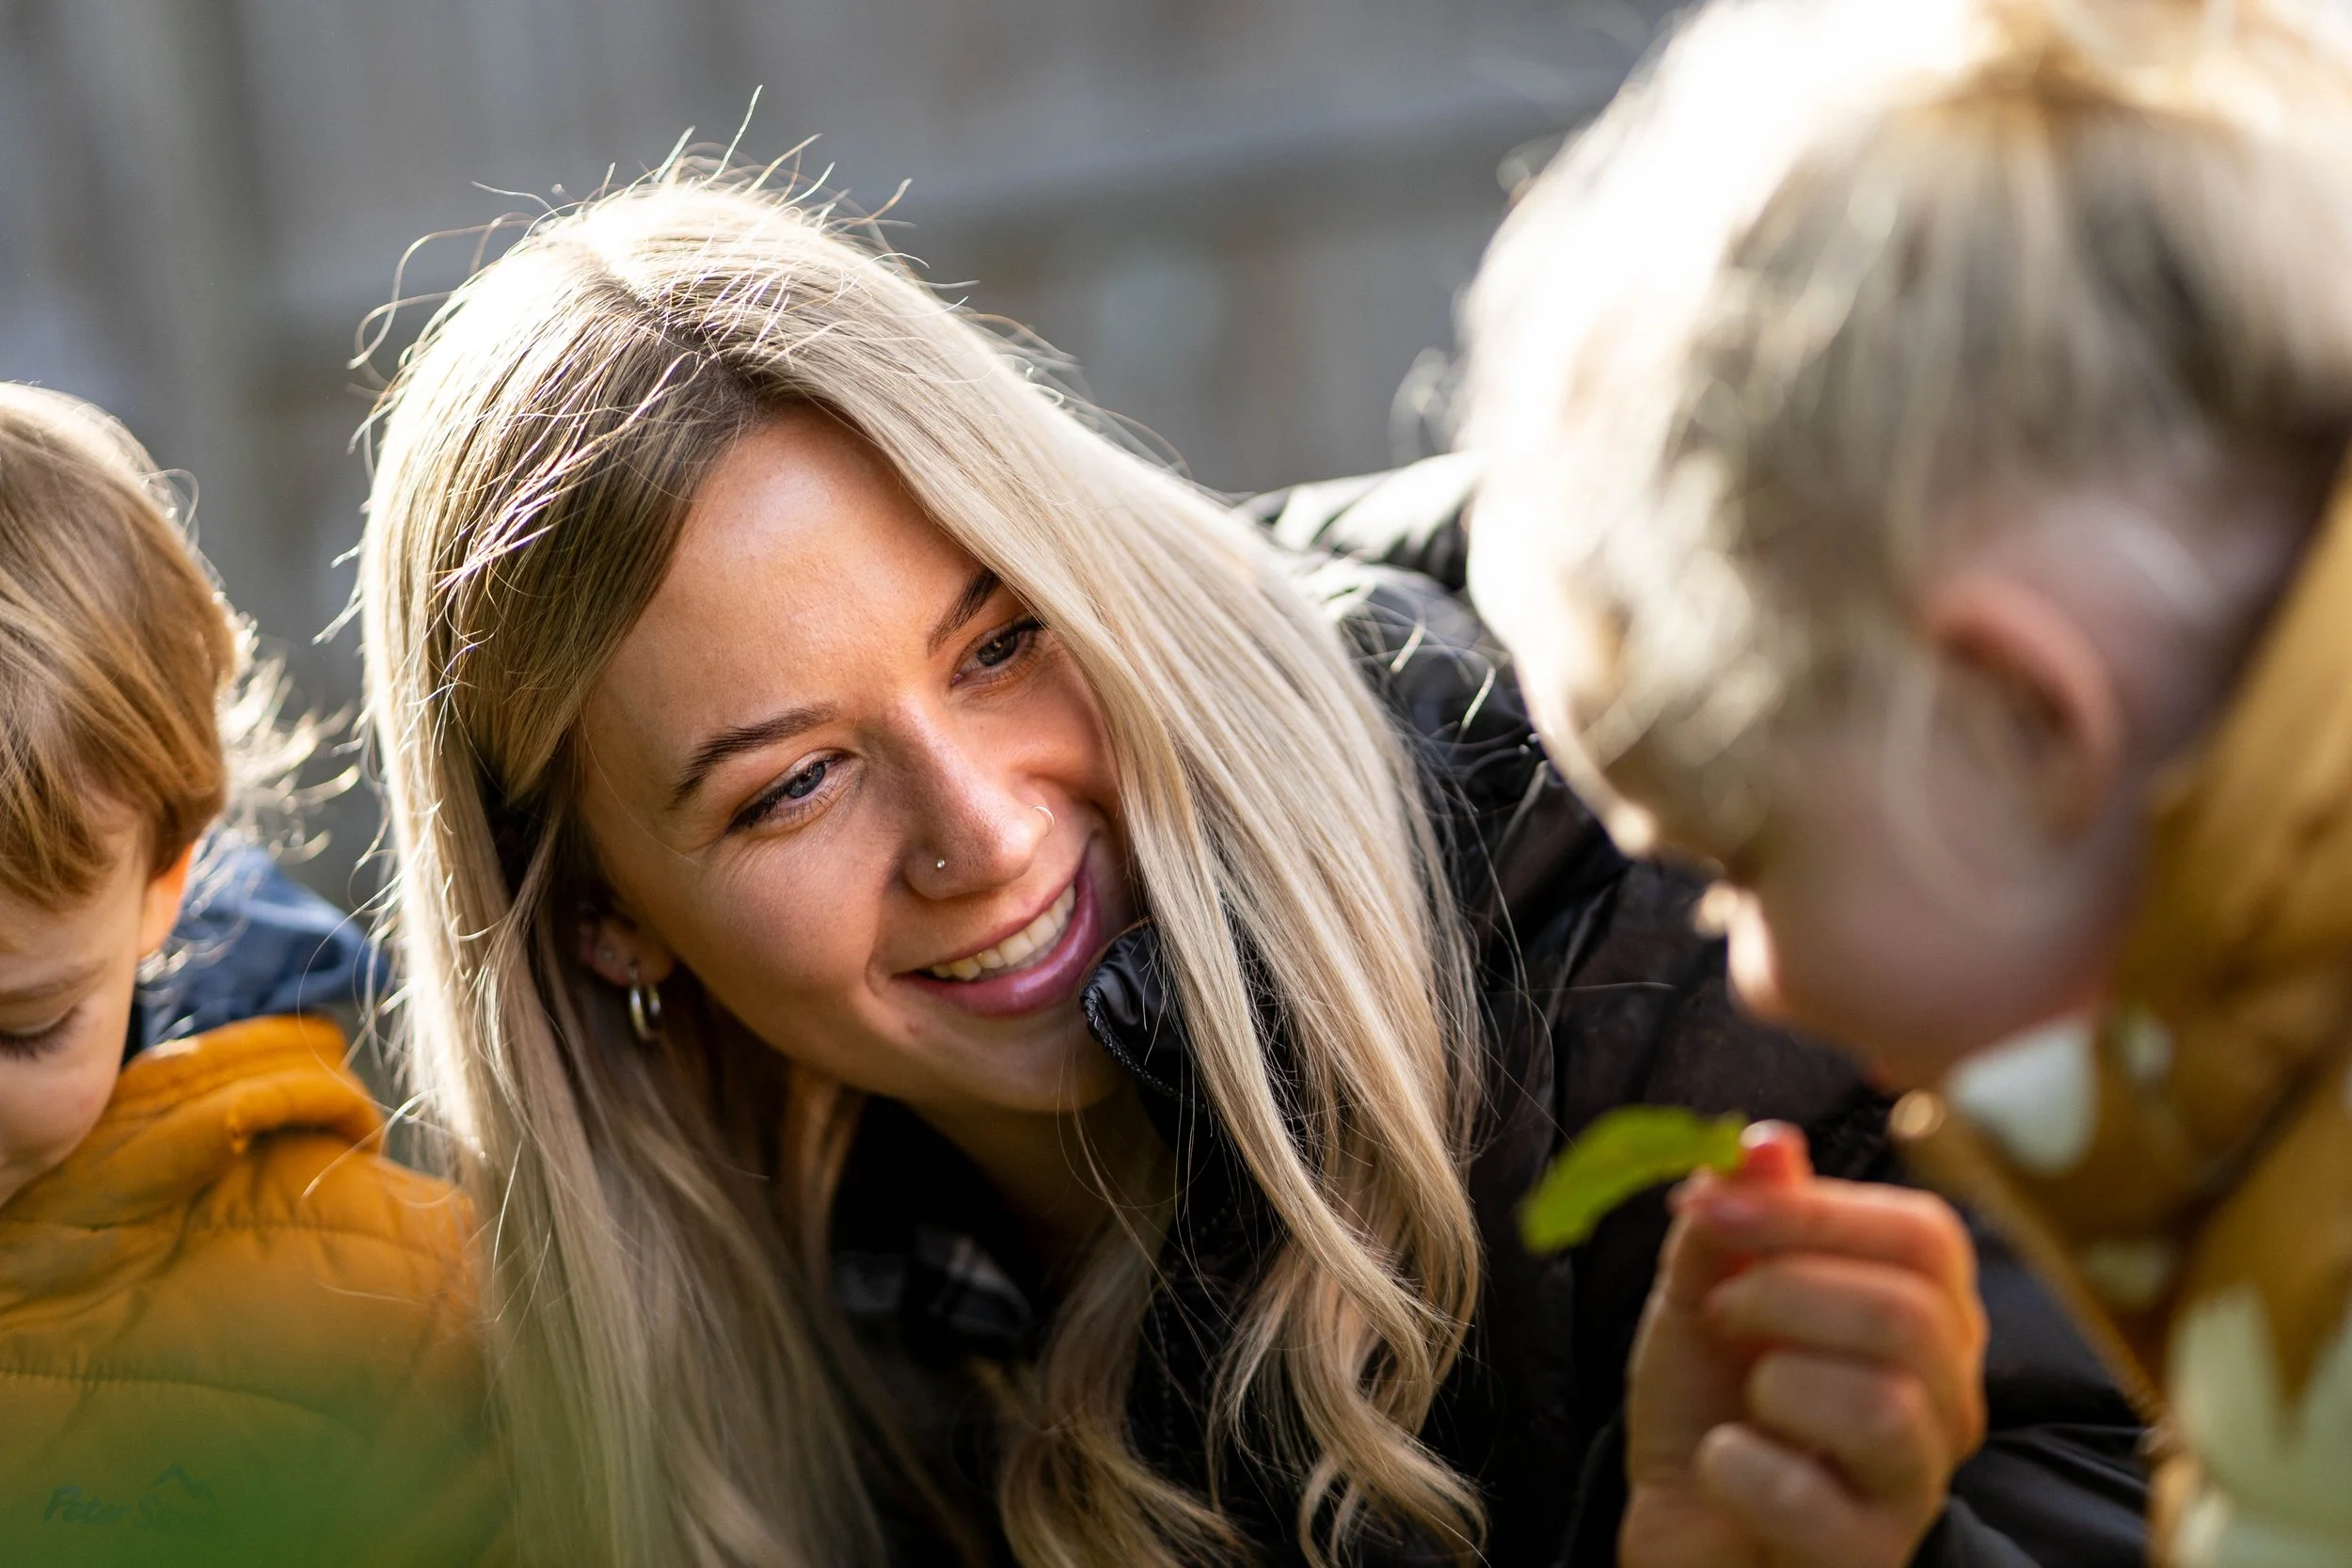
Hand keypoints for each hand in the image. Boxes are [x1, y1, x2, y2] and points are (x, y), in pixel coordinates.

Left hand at [1619, 1123, 1988, 1567]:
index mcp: (1925, 1314)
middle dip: (1783, 1295)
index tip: (1709, 1208)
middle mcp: (1948, 1398)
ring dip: (1774, 1385)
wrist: (1680, 1525)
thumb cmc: (1712, 1403)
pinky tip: (1726, 1467)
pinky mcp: (1872, 1558)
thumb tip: (1766, 1139)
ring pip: (1883, 1407)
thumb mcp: (1706, 1292)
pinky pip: (1814, 1499)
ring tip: (1743, 1401)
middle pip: (1909, 1314)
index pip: (1925, 1234)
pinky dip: (1739, 1469)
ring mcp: (1918, 1484)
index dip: (1809, 1209)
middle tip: (1724, 1315)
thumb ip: (1735, 1219)